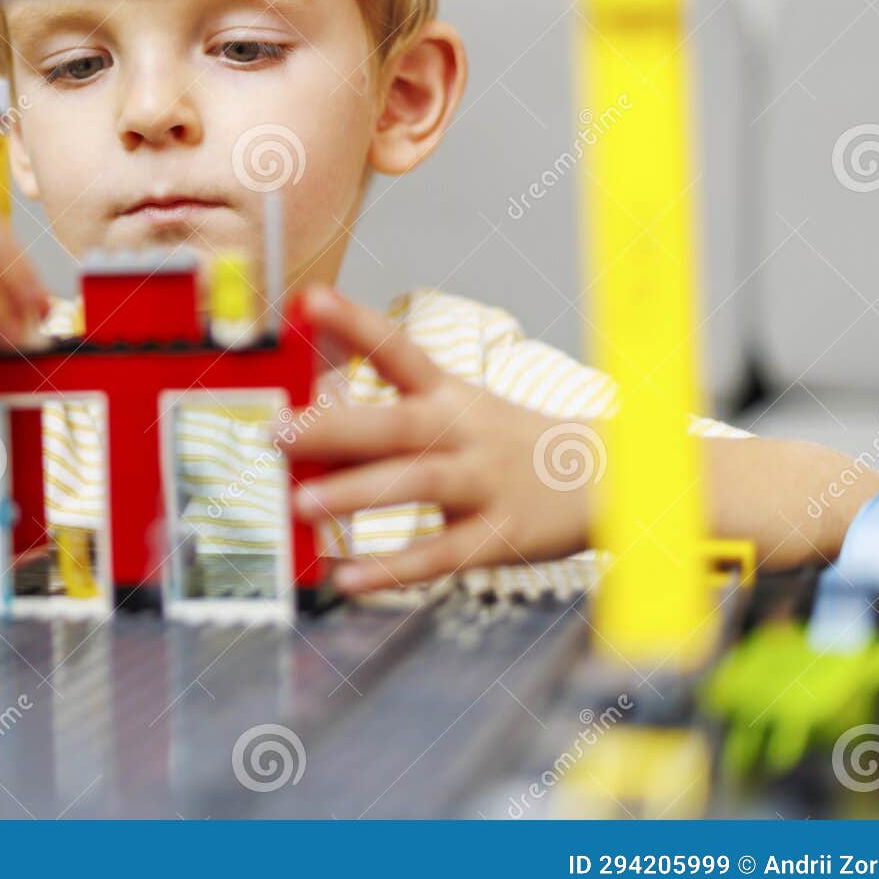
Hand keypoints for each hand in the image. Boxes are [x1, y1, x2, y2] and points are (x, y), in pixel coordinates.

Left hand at [281, 287, 595, 592]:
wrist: (601, 480)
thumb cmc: (500, 446)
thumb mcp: (455, 416)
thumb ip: (384, 426)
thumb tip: (302, 442)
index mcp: (448, 396)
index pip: (399, 351)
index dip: (356, 323)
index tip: (311, 299)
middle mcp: (464, 432)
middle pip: (398, 422)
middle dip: (334, 428)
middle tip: (276, 433)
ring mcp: (484, 482)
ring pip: (417, 483)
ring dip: (357, 493)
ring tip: (300, 505)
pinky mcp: (499, 535)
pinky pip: (441, 554)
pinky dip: (393, 570)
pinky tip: (347, 579)